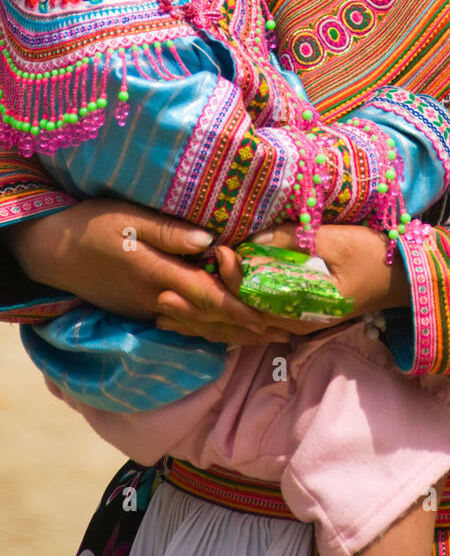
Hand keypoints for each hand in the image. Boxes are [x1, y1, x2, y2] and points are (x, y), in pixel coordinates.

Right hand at [10, 200, 286, 343]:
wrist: (54, 250)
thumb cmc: (94, 226)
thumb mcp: (130, 219)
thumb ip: (170, 231)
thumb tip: (211, 241)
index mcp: (160, 276)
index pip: (212, 298)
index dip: (245, 309)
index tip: (276, 316)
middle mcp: (159, 300)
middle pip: (213, 320)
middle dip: (251, 327)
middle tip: (288, 330)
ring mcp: (150, 309)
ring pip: (201, 328)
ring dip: (236, 333)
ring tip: (268, 335)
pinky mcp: (144, 309)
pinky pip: (185, 326)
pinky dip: (211, 330)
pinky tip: (228, 331)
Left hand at [155, 223, 409, 337]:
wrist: (401, 280)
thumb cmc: (372, 256)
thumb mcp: (337, 242)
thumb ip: (294, 242)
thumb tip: (253, 239)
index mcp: (300, 302)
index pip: (253, 293)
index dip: (228, 276)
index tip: (213, 253)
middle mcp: (290, 319)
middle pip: (234, 317)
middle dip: (197, 307)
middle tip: (162, 293)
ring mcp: (290, 321)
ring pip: (236, 327)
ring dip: (200, 320)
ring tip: (165, 312)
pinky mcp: (292, 317)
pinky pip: (248, 326)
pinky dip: (220, 324)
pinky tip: (197, 320)